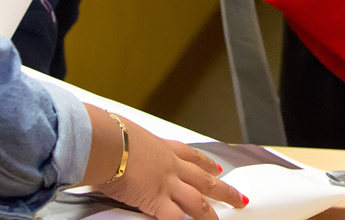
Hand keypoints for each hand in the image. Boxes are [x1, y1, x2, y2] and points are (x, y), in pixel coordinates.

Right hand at [104, 119, 245, 219]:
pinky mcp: (157, 200)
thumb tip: (112, 142)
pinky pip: (176, 218)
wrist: (107, 141)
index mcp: (162, 147)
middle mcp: (170, 165)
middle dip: (223, 190)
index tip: (216, 168)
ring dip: (210, 214)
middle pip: (204, 179)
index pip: (191, 155)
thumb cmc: (110, 134)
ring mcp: (167, 183)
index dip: (206, 163)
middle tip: (237, 197)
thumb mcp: (124, 133)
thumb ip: (126, 143)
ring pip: (197, 201)